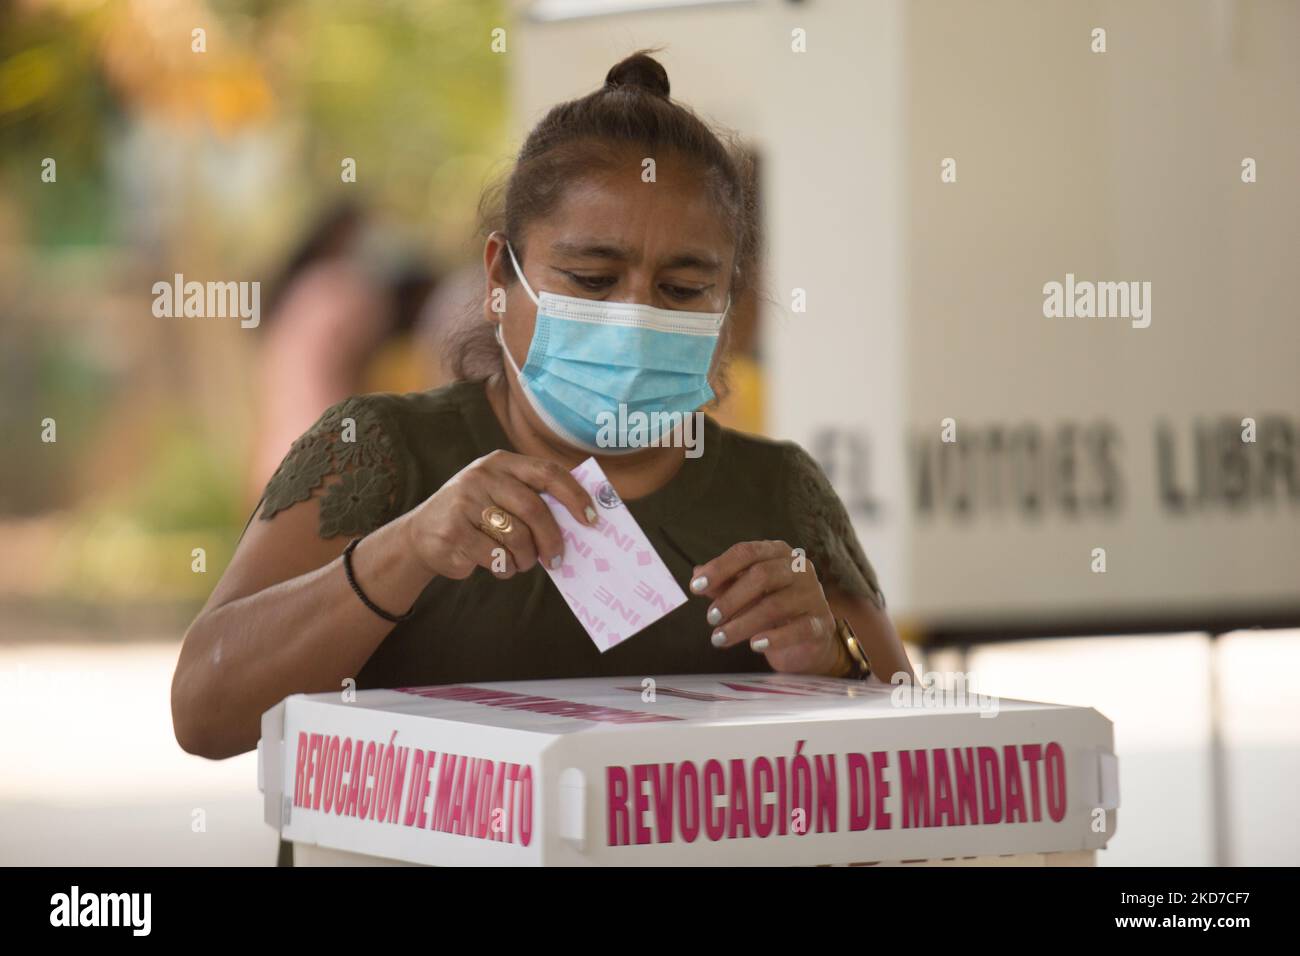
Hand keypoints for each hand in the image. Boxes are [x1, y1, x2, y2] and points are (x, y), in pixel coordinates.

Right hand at [403, 450, 597, 579]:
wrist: (420, 535)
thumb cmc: (475, 516)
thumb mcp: (499, 495)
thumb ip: (532, 499)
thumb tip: (580, 521)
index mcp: (501, 462)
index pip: (548, 472)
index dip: (574, 496)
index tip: (591, 519)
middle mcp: (482, 476)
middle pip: (534, 509)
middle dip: (552, 539)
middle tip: (557, 559)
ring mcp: (464, 502)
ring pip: (516, 537)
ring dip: (525, 558)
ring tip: (522, 563)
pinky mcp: (454, 531)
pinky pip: (495, 555)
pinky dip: (504, 567)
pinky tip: (498, 565)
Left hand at [690, 540, 845, 675]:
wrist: (807, 639)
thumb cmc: (771, 607)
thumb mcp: (744, 593)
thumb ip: (722, 583)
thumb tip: (697, 575)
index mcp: (777, 553)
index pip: (746, 552)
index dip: (719, 568)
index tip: (696, 587)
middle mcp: (799, 568)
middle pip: (761, 575)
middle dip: (731, 598)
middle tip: (711, 618)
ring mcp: (813, 594)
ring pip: (775, 605)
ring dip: (742, 623)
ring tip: (720, 638)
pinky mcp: (822, 623)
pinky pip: (798, 629)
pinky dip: (774, 637)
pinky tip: (754, 645)